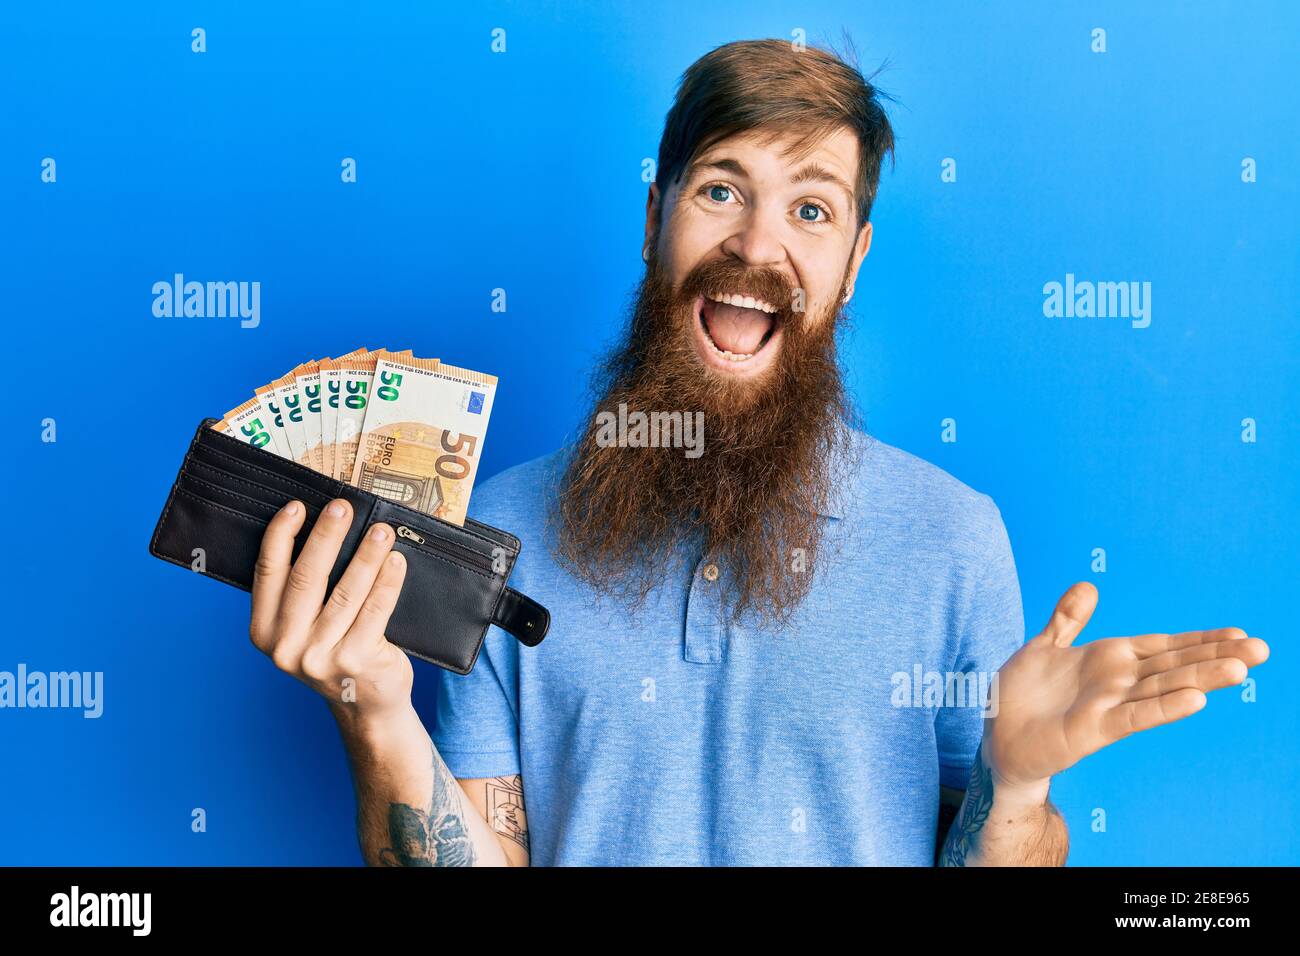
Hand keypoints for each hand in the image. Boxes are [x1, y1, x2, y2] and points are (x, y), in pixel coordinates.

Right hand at [250, 497, 413, 730]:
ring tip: (381, 530)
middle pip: (306, 578)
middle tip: (342, 507)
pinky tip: (396, 561)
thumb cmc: (337, 651)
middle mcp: (287, 646)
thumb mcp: (305, 627)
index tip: (296, 507)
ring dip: (365, 556)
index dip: (280, 536)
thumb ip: (303, 590)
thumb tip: (324, 528)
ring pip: (346, 592)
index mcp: (265, 632)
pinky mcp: (356, 661)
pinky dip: (387, 582)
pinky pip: (376, 611)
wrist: (366, 704)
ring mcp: (321, 657)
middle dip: (326, 536)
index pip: (268, 574)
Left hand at [983, 582, 1269, 794]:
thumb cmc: (1023, 695)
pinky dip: (1164, 707)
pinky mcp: (1094, 729)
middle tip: (1261, 648)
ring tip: (1240, 669)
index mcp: (1109, 659)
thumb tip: (1089, 585)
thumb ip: (1067, 620)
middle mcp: (1118, 682)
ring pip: (1164, 688)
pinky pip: (1135, 716)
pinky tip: (1196, 700)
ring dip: (1200, 678)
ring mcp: (1110, 706)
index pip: (1163, 646)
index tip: (1239, 632)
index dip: (1199, 638)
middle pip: (1174, 665)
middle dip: (1215, 655)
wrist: (999, 738)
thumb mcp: (1044, 647)